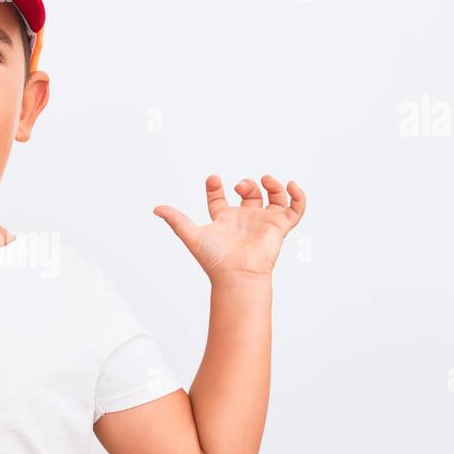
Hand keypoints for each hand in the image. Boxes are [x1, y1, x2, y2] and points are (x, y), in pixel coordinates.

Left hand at [153, 175, 305, 282]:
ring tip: (266, 181)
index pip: (219, 199)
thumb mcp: (192, 234)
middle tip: (239, 187)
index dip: (215, 187)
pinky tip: (290, 185)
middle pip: (249, 194)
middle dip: (246, 183)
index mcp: (224, 220)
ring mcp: (264, 222)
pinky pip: (296, 209)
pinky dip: (297, 196)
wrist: (237, 274)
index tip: (212, 179)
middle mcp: (245, 219)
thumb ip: (176, 220)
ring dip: (272, 185)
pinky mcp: (280, 227)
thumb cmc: (215, 260)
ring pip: (274, 197)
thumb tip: (156, 208)